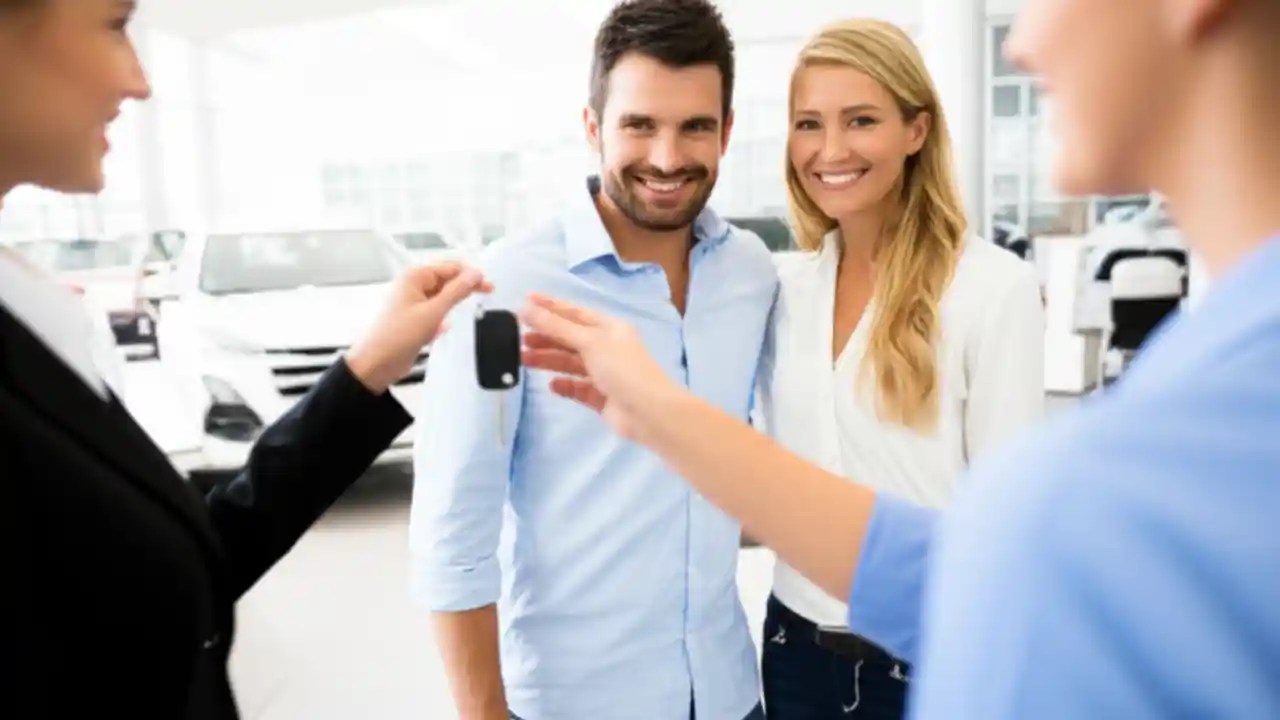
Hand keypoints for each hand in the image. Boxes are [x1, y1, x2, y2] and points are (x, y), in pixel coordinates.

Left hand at [347, 263, 490, 392]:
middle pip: (446, 279)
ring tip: (470, 310)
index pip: (450, 267)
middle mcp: (413, 284)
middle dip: (464, 287)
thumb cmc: (401, 335)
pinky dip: (442, 317)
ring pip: (441, 296)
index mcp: (415, 276)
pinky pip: (434, 311)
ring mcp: (412, 301)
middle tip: (489, 293)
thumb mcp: (433, 312)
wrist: (376, 363)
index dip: (471, 274)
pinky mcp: (413, 318)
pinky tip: (444, 328)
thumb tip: (476, 274)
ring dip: (453, 303)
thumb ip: (456, 291)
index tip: (490, 285)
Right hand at [518, 293, 682, 440]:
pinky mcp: (602, 397)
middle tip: (518, 338)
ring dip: (549, 360)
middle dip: (545, 337)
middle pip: (570, 339)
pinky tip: (552, 385)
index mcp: (609, 328)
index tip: (524, 302)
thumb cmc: (621, 368)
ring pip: (571, 363)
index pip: (574, 313)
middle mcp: (607, 348)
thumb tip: (526, 307)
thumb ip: (556, 326)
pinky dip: (565, 385)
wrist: (648, 411)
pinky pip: (578, 388)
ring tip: (523, 359)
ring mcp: (605, 374)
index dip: (550, 307)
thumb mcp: (589, 341)